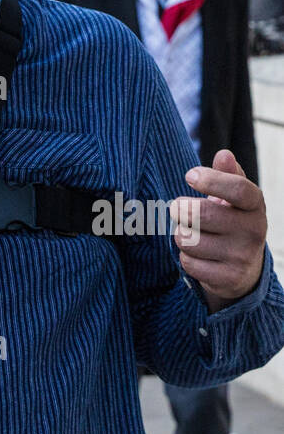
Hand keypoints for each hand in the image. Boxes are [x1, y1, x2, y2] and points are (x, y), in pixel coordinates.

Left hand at [170, 151, 266, 312]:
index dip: (212, 180)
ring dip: (182, 235)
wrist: (244, 268)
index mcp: (255, 205)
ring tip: (193, 234)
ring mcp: (242, 256)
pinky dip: (186, 258)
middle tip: (177, 208)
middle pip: (201, 214)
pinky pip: (188, 262)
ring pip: (189, 239)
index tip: (189, 176)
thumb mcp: (233, 198)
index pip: (238, 189)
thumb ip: (228, 175)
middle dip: (180, 209)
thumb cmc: (231, 221)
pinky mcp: (229, 278)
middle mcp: (254, 230)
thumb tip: (224, 155)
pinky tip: (198, 255)